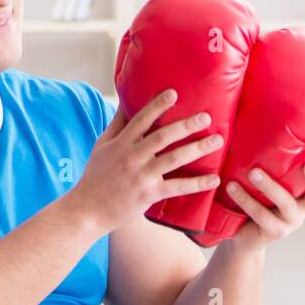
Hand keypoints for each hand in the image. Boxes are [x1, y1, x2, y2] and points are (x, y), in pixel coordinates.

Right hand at [70, 89, 223, 235]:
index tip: (174, 93)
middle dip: (185, 125)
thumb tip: (126, 99)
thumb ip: (117, 123)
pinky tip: (214, 180)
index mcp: (122, 143)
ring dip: (197, 149)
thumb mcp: (102, 146)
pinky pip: (177, 187)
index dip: (157, 105)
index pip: (141, 119)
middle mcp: (132, 157)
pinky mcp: (149, 195)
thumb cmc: (95, 176)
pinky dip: (197, 184)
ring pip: (173, 159)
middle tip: (206, 117)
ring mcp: (142, 176)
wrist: (88, 210)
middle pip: (162, 137)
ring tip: (217, 141)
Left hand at [225, 158, 304, 249]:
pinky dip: (246, 200)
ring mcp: (290, 222)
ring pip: (286, 204)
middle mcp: (304, 208)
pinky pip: (261, 215)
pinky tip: (232, 187)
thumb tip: (267, 117)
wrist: (243, 236)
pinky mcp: (273, 232)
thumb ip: (275, 161)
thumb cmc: (257, 197)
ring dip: (270, 187)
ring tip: (254, 172)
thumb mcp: (270, 179)